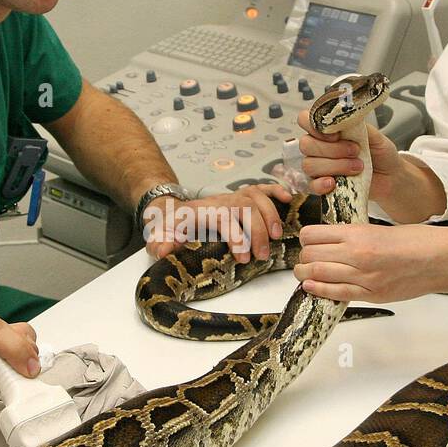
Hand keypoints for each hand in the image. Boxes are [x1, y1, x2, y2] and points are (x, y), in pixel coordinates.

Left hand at [143, 183, 294, 264]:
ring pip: (256, 198)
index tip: (243, 258)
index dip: (237, 237)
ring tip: (277, 237)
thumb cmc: (171, 227)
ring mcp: (232, 197)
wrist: (173, 211)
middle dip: (258, 231)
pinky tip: (288, 198)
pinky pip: (261, 188)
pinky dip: (275, 191)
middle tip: (262, 255)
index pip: (224, 219)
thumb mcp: (159, 236)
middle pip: (245, 208)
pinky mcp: (241, 196)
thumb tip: (164, 249)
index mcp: (202, 212)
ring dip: (270, 215)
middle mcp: (220, 201)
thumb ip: (160, 243)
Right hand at [294, 109, 404, 207]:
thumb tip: (346, 117)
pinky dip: (321, 184)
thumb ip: (358, 126)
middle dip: (332, 149)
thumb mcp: (375, 136)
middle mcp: (320, 146)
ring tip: (357, 167)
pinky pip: (311, 186)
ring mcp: (319, 167)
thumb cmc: (381, 154)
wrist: (391, 177)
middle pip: (306, 144)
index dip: (315, 126)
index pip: (305, 120)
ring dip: (335, 166)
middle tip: (355, 151)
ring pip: (309, 165)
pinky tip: (334, 183)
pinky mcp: (322, 186)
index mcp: (329, 130)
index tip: (336, 135)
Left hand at [294, 222, 447, 302]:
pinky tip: (311, 287)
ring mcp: (364, 277)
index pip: (312, 235)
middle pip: (310, 256)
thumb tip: (330, 243)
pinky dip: (319, 290)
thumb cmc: (417, 240)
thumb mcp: (379, 228)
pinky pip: (336, 293)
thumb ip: (354, 237)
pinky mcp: (372, 295)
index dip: (306, 238)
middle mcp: (357, 255)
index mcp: (359, 233)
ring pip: (317, 275)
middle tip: (305, 258)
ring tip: (304, 272)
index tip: (308, 240)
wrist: (442, 259)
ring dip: (305, 274)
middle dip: (303, 257)